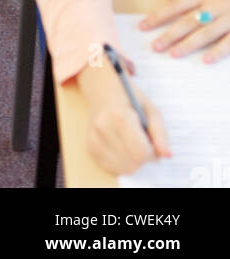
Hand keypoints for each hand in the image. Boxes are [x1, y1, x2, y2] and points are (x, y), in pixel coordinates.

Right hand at [78, 60, 170, 175]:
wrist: (102, 90)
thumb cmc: (129, 99)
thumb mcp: (150, 109)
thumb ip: (160, 133)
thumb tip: (167, 155)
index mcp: (120, 117)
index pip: (141, 152)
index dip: (152, 153)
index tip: (152, 144)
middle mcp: (103, 129)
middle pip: (133, 163)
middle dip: (144, 159)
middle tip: (143, 144)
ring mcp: (95, 139)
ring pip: (124, 169)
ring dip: (133, 162)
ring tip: (133, 145)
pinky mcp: (91, 148)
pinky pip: (113, 169)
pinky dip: (122, 164)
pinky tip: (123, 149)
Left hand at [141, 0, 229, 62]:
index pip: (176, 5)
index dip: (159, 15)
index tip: (143, 26)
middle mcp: (213, 5)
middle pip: (188, 21)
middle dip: (170, 34)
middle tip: (155, 46)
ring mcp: (228, 17)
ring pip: (206, 33)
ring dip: (189, 44)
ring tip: (173, 54)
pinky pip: (229, 41)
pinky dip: (218, 50)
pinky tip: (206, 60)